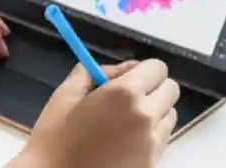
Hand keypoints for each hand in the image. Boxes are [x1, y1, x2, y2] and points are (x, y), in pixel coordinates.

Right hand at [12, 59, 179, 167]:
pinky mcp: (152, 163)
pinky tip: (125, 143)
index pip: (157, 68)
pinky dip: (151, 135)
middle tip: (128, 99)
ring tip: (125, 123)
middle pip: (171, 90)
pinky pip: (162, 139)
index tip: (129, 78)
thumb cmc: (55, 140)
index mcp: (124, 94)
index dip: (144, 70)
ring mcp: (152, 143)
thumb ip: (94, 72)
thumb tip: (124, 68)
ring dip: (154, 113)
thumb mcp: (65, 96)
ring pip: (169, 115)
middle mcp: (145, 116)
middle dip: (153, 89)